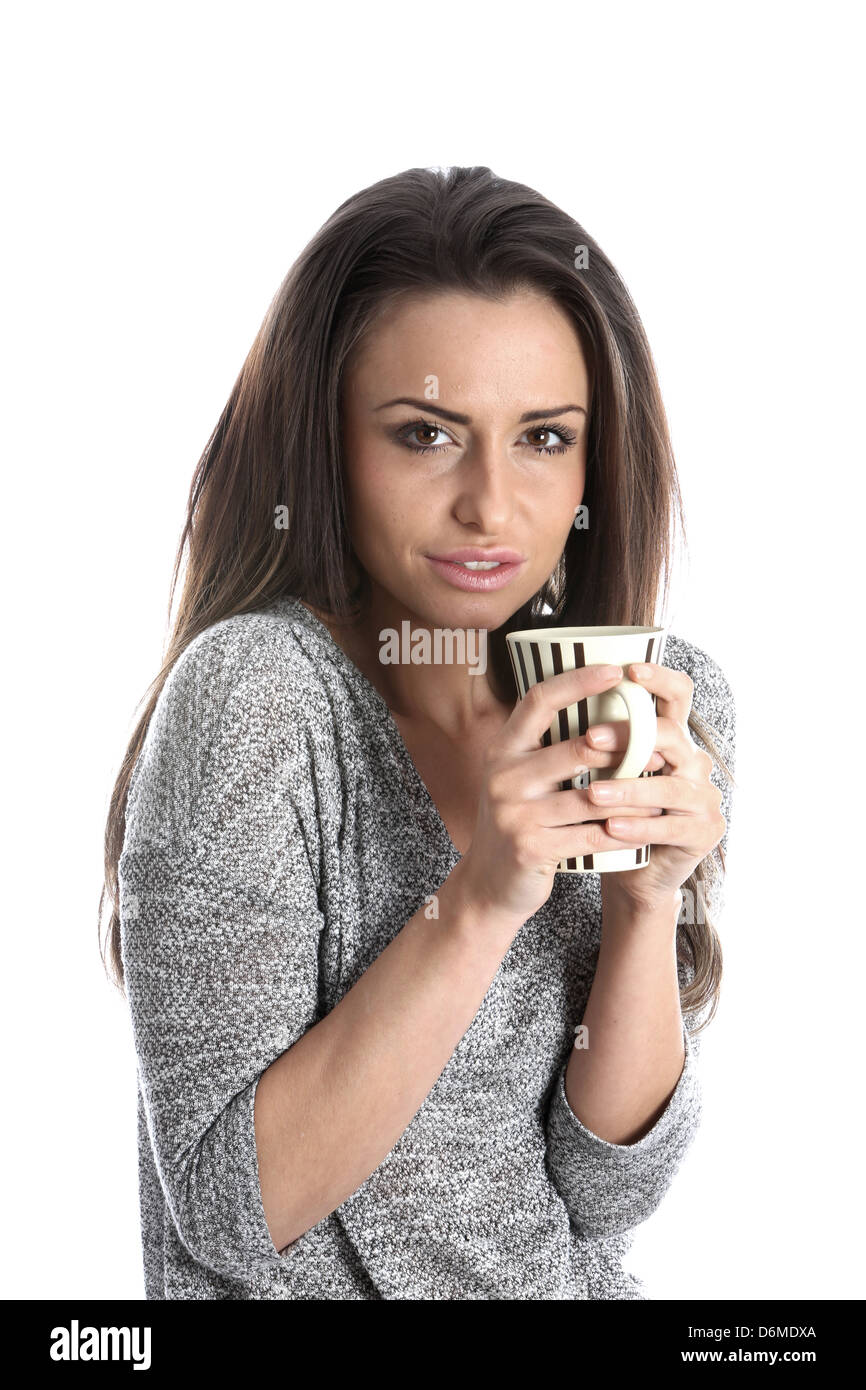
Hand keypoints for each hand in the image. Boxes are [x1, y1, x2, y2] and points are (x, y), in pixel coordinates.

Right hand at [457, 663, 667, 929]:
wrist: (489, 886)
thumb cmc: (518, 825)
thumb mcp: (519, 780)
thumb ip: (546, 748)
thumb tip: (601, 713)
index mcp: (502, 750)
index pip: (539, 701)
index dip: (578, 682)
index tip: (615, 671)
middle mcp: (503, 776)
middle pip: (577, 748)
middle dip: (625, 748)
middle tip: (660, 746)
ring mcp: (514, 813)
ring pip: (593, 797)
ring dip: (633, 795)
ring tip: (661, 789)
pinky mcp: (530, 848)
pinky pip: (591, 836)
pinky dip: (622, 833)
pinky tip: (644, 830)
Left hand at [588, 661, 726, 915]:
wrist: (631, 871)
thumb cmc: (610, 811)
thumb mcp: (603, 770)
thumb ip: (596, 738)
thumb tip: (552, 694)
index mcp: (672, 737)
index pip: (678, 694)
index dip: (659, 678)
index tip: (628, 670)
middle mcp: (695, 761)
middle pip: (672, 735)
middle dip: (630, 735)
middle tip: (589, 738)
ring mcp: (705, 797)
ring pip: (671, 786)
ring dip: (628, 788)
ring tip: (592, 794)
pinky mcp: (706, 832)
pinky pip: (672, 826)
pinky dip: (638, 826)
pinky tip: (610, 828)